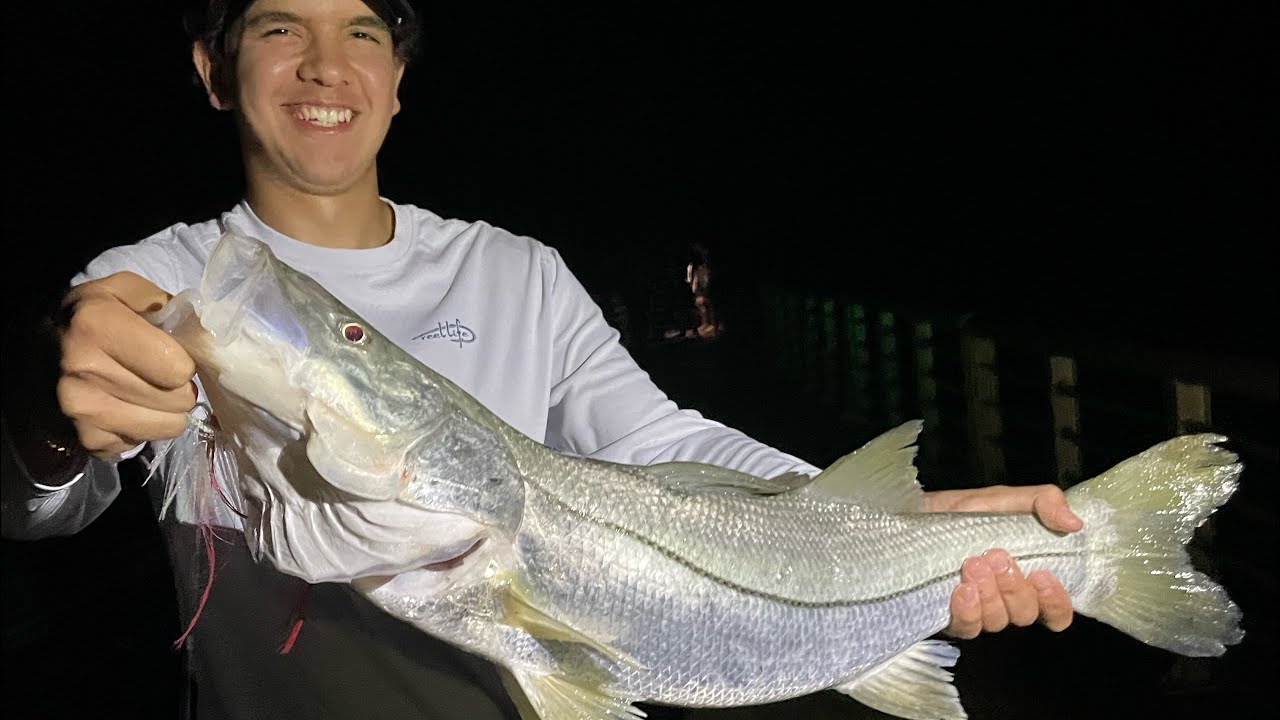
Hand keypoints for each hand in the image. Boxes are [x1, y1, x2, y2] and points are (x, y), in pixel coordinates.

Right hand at [56, 272, 196, 458]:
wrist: (37, 358)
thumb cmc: (89, 319)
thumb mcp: (122, 291)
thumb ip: (166, 305)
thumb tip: (203, 337)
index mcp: (96, 325)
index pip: (178, 367)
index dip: (182, 360)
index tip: (169, 353)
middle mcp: (85, 371)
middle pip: (179, 399)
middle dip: (179, 387)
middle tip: (159, 374)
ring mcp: (82, 411)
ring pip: (169, 426)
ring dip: (166, 411)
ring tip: (145, 391)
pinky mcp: (87, 441)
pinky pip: (143, 442)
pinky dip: (142, 428)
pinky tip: (125, 408)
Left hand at [921, 484, 1083, 638]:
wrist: (922, 513)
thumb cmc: (970, 510)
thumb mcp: (1009, 499)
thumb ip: (1045, 502)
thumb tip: (1074, 522)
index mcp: (1029, 578)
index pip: (1056, 611)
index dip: (1055, 602)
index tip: (1043, 576)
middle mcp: (1007, 600)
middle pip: (1025, 614)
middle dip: (1014, 587)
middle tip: (996, 556)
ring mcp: (980, 611)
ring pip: (997, 621)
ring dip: (990, 595)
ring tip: (973, 564)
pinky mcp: (952, 616)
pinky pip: (968, 628)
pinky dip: (968, 612)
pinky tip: (962, 590)